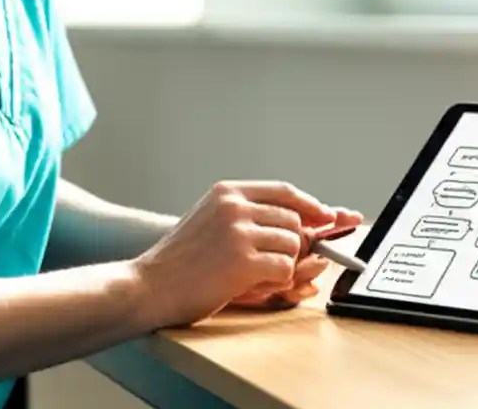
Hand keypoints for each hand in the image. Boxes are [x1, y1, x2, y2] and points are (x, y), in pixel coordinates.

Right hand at [131, 181, 342, 327]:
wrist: (149, 285)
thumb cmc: (181, 261)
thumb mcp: (210, 220)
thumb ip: (248, 215)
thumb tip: (303, 221)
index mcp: (227, 192)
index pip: (284, 191)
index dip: (311, 205)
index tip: (327, 217)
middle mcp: (234, 206)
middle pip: (294, 220)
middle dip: (294, 244)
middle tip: (273, 262)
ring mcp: (239, 232)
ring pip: (293, 245)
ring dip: (282, 265)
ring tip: (252, 274)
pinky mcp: (243, 261)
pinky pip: (285, 269)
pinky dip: (277, 281)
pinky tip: (251, 284)